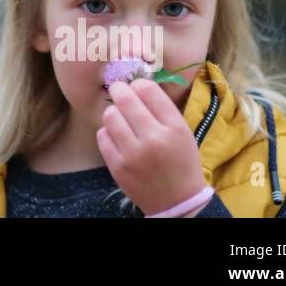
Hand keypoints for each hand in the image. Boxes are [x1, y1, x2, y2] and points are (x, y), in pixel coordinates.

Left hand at [96, 79, 207, 215]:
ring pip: (110, 115)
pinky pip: (102, 136)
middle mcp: (153, 139)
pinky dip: (108, 132)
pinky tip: (117, 137)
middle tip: (119, 90)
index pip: (148, 90)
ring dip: (113, 112)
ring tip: (120, 118)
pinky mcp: (117, 167)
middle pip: (125, 99)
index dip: (139, 83)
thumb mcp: (182, 131)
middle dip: (119, 90)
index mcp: (174, 127)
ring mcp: (133, 154)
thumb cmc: (181, 161)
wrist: (177, 201)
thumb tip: (136, 84)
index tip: (137, 87)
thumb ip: (162, 109)